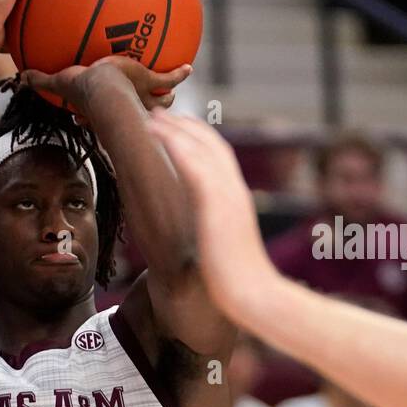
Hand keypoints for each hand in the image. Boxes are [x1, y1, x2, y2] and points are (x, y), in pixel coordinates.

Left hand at [21, 56, 192, 117]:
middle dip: (153, 107)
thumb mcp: (60, 81)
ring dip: (168, 95)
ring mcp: (145, 95)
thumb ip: (42, 79)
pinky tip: (189, 66)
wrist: (104, 88)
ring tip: (176, 88)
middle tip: (158, 102)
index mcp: (111, 105)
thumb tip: (21, 77)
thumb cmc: (83, 90)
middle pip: (145, 110)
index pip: (116, 113)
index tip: (120, 114)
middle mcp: (131, 105)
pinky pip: (171, 78)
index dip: (118, 114)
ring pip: (163, 100)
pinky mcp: (152, 81)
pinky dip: (180, 73)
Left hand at [142, 112, 280, 320]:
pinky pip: (194, 167)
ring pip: (201, 150)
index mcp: (238, 200)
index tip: (179, 127)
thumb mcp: (227, 248)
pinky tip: (157, 133)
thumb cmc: (240, 281)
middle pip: (212, 145)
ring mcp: (227, 197)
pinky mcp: (215, 207)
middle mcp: (235, 192)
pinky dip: (175, 145)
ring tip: (152, 116)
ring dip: (176, 129)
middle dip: (186, 126)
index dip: (199, 139)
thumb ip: (218, 232)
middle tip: (161, 112)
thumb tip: (208, 234)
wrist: (254, 294)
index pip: (221, 157)